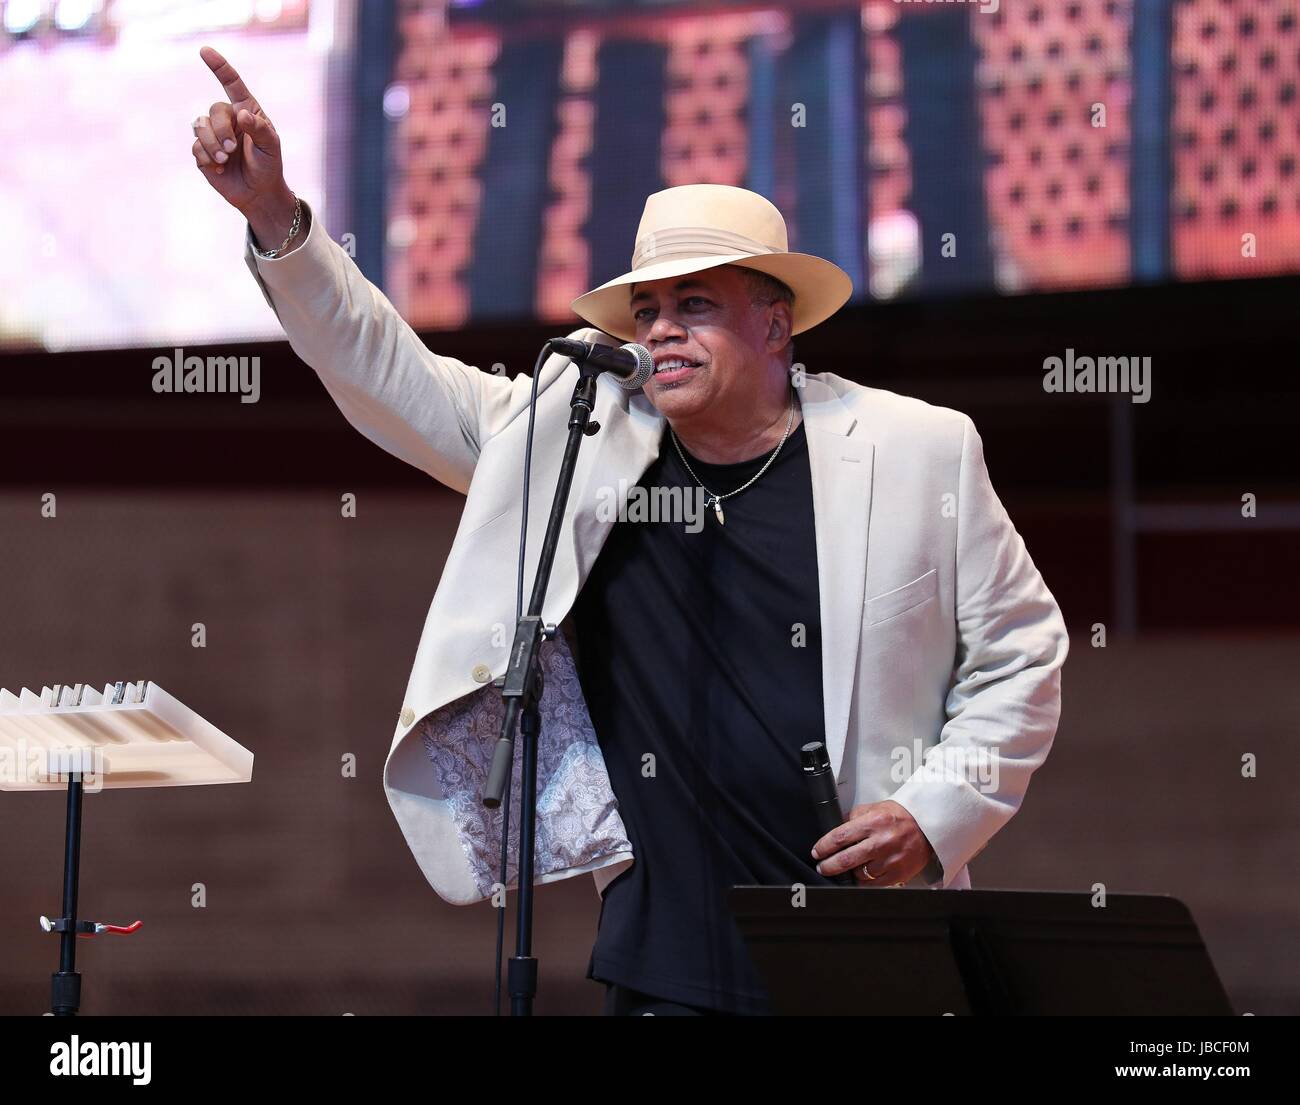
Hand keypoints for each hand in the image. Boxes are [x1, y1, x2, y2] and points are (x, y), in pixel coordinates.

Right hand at [192, 46, 295, 244]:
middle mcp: (227, 119)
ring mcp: (213, 134)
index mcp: (246, 110)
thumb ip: (259, 128)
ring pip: (199, 125)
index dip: (219, 66)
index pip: (231, 83)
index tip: (204, 51)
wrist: (259, 193)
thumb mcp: (271, 147)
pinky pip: (195, 147)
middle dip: (222, 129)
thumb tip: (241, 114)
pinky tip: (220, 167)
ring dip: (211, 143)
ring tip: (225, 158)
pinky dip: (207, 157)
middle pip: (214, 109)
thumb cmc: (269, 166)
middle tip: (233, 148)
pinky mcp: (202, 152)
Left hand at [810, 800, 934, 887]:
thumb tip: (834, 829)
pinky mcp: (898, 874)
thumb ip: (852, 818)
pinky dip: (864, 881)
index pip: (840, 837)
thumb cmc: (899, 817)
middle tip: (822, 867)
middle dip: (828, 866)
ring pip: (859, 874)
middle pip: (846, 859)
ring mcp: (890, 860)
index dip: (824, 847)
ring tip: (846, 868)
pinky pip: (873, 883)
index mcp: (873, 823)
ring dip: (849, 873)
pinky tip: (860, 875)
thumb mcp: (873, 809)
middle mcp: (881, 842)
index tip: (817, 852)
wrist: (927, 826)